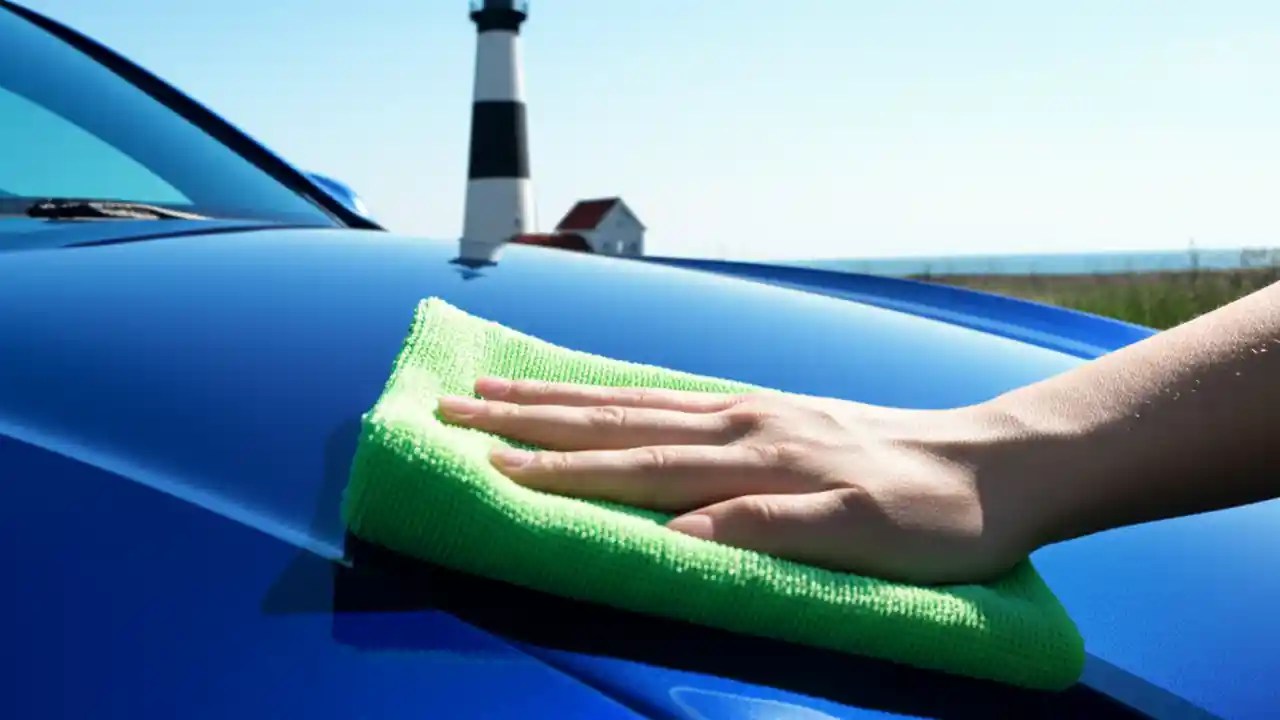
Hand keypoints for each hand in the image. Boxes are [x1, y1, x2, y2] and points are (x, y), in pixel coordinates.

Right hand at [438, 377, 1042, 583]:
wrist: (993, 465)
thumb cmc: (935, 519)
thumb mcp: (865, 538)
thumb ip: (769, 529)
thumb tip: (681, 528)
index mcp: (754, 458)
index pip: (634, 467)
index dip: (557, 471)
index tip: (486, 466)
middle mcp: (739, 423)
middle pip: (613, 421)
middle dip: (526, 419)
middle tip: (452, 409)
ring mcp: (749, 410)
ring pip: (631, 402)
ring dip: (556, 399)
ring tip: (494, 390)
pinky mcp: (764, 409)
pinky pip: (668, 396)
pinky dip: (613, 393)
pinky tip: (592, 394)